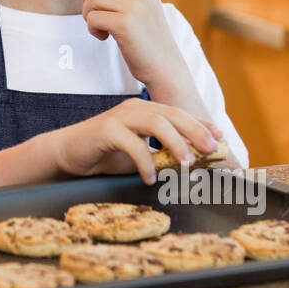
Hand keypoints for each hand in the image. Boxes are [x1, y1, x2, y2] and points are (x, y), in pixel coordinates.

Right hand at [45, 98, 222, 184]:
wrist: (67, 155)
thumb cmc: (105, 156)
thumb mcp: (139, 156)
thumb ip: (161, 156)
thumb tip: (191, 165)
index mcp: (145, 111)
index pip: (179, 114)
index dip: (201, 125)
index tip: (221, 139)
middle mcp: (135, 109)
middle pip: (172, 114)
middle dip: (196, 131)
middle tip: (213, 149)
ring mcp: (119, 117)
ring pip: (156, 122)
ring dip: (175, 143)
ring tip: (187, 163)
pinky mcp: (105, 130)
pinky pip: (131, 143)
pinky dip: (144, 161)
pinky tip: (150, 178)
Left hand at [79, 0, 180, 84]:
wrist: (164, 66)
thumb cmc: (148, 38)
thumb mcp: (147, 6)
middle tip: (95, 15)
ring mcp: (134, 6)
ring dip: (88, 15)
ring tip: (101, 27)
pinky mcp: (125, 23)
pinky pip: (92, 17)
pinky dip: (92, 29)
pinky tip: (104, 37)